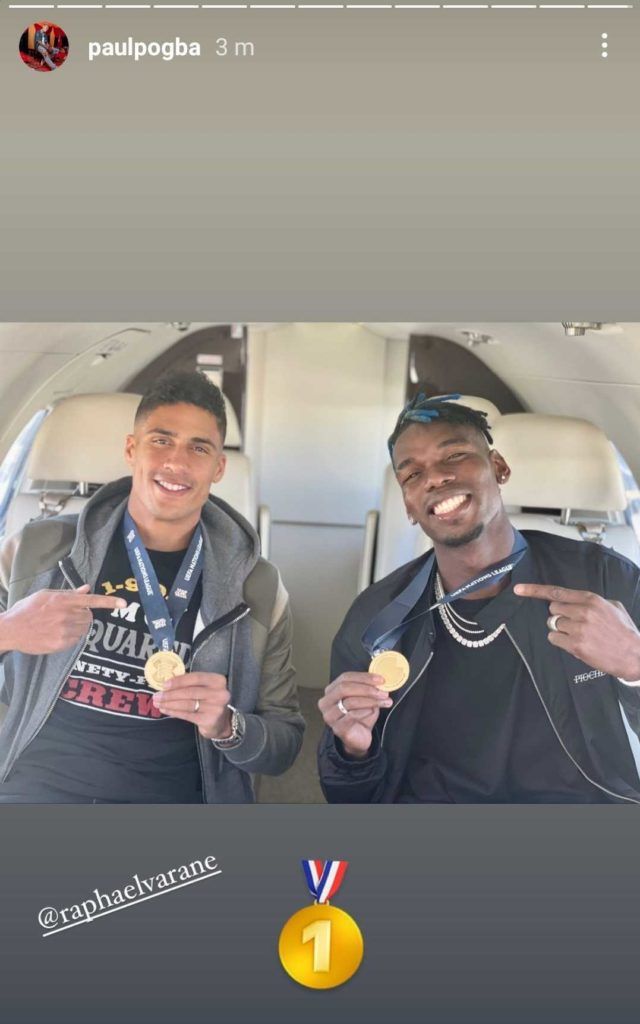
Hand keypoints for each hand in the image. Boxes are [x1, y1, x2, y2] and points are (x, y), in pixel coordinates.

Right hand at [0, 584, 126, 654]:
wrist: (11, 629)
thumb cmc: (27, 610)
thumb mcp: (45, 595)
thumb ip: (68, 593)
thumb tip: (87, 588)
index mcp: (62, 600)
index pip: (91, 601)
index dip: (109, 602)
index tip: (124, 603)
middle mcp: (66, 615)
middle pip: (89, 616)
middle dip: (83, 615)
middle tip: (66, 615)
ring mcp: (64, 631)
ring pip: (84, 628)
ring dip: (77, 626)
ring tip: (59, 624)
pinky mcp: (61, 644)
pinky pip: (76, 640)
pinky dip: (71, 637)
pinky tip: (55, 633)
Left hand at [152, 671, 232, 739]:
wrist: (222, 722)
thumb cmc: (209, 701)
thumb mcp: (205, 689)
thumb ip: (191, 684)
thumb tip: (167, 683)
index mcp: (218, 681)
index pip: (196, 678)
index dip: (179, 681)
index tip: (165, 684)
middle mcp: (220, 693)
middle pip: (190, 692)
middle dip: (170, 694)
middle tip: (157, 696)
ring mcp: (215, 707)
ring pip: (187, 704)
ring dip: (170, 703)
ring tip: (158, 703)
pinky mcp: (209, 720)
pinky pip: (187, 714)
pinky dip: (174, 712)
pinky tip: (166, 710)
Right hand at [318, 672, 392, 758]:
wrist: (359, 737)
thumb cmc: (361, 715)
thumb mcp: (365, 698)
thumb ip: (369, 688)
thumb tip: (380, 681)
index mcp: (331, 690)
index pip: (345, 677)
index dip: (364, 677)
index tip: (380, 680)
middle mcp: (326, 702)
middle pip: (344, 688)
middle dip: (366, 689)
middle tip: (382, 692)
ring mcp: (330, 716)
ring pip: (350, 702)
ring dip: (370, 700)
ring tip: (384, 701)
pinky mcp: (338, 728)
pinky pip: (352, 715)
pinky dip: (365, 711)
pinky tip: (373, 710)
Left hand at [514, 583, 639, 679]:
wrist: (634, 655)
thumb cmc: (623, 631)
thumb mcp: (612, 607)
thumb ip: (591, 602)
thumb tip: (574, 601)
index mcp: (592, 600)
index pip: (557, 592)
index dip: (535, 590)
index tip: (519, 589)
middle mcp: (583, 612)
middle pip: (553, 609)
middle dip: (559, 615)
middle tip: (574, 623)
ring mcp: (578, 629)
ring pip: (553, 624)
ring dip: (562, 630)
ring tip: (580, 635)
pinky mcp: (576, 645)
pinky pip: (554, 638)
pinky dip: (560, 641)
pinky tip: (576, 644)